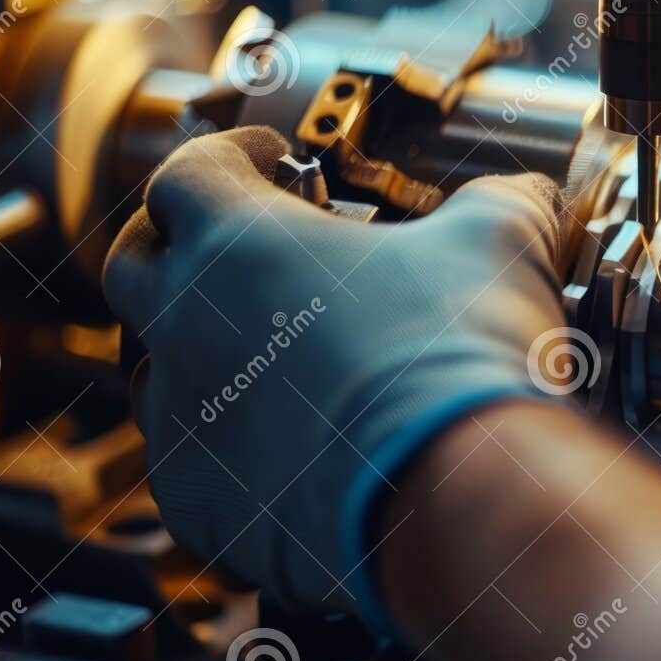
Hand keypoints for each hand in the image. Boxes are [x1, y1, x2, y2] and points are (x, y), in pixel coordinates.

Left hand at [102, 127, 565, 613]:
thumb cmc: (461, 358)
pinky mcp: (202, 505)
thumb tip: (524, 196)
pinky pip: (194, 465)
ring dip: (203, 354)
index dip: (232, 156)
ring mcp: (185, 422)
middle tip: (243, 248)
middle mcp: (186, 327)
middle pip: (136, 265)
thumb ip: (499, 199)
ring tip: (274, 357)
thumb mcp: (500, 239)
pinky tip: (292, 448)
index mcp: (238, 242)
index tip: (271, 160)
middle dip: (180, 246)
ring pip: (158, 371)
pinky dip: (233, 449)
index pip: (189, 172)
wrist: (459, 496)